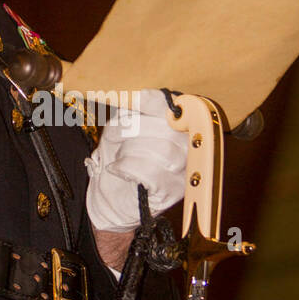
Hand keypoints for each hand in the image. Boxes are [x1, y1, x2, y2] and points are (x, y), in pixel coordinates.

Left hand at [84, 89, 187, 232]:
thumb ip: (129, 114)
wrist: (109, 201)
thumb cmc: (117, 163)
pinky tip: (117, 170)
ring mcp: (185, 171)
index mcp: (177, 127)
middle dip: (133, 129)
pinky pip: (151, 171)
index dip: (154, 101)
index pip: (174, 108)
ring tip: (118, 157)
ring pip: (162, 150)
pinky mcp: (173, 192)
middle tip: (116, 138)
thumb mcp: (119, 132)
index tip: (133, 99)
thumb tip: (130, 98)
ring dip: (129, 150)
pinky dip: (126, 167)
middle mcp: (189, 148)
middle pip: (167, 128)